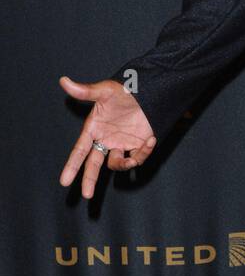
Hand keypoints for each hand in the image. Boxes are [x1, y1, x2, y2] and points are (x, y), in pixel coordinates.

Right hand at [59, 77, 156, 198]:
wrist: (147, 92)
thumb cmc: (123, 90)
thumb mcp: (104, 91)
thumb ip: (85, 91)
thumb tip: (63, 81)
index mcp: (94, 129)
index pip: (80, 151)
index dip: (72, 166)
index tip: (64, 181)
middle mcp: (106, 140)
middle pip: (94, 164)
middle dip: (89, 180)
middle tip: (86, 195)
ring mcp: (121, 144)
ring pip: (117, 164)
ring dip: (124, 164)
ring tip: (134, 157)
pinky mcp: (137, 145)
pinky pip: (137, 158)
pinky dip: (144, 153)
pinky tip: (151, 139)